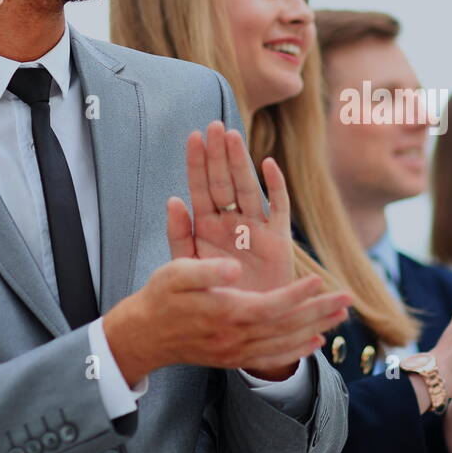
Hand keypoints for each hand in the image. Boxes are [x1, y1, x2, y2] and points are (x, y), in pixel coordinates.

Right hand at [102, 256, 350, 384]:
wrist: (142, 336)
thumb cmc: (160, 298)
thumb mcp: (175, 273)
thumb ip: (206, 268)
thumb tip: (235, 266)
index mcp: (225, 312)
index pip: (272, 305)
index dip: (298, 294)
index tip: (320, 279)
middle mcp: (235, 336)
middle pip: (287, 326)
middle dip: (320, 312)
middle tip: (348, 298)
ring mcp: (236, 351)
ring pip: (285, 343)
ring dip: (316, 329)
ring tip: (341, 317)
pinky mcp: (234, 358)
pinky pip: (272, 358)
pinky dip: (296, 352)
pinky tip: (315, 343)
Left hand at [167, 121, 293, 292]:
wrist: (243, 327)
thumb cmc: (213, 297)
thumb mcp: (187, 267)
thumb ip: (179, 235)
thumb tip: (172, 199)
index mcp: (207, 226)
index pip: (200, 188)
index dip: (198, 163)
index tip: (194, 137)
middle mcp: (232, 222)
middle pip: (224, 182)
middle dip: (218, 154)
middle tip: (214, 126)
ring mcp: (256, 228)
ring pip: (248, 188)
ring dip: (241, 162)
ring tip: (232, 136)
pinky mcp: (279, 239)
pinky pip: (279, 207)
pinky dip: (275, 186)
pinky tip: (268, 164)